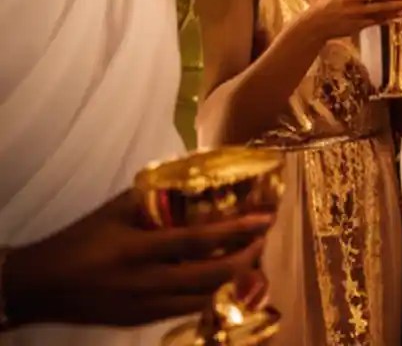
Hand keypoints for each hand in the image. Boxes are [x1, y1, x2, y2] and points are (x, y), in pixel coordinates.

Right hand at [4, 190, 272, 327]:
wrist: (41, 286)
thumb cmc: (79, 241)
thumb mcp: (113, 211)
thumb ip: (152, 196)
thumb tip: (192, 175)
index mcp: (136, 250)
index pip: (197, 240)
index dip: (236, 231)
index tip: (265, 219)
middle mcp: (145, 283)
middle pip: (211, 276)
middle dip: (246, 258)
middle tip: (263, 239)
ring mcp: (146, 306)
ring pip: (206, 298)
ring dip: (236, 279)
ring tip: (253, 258)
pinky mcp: (143, 321)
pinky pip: (189, 309)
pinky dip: (214, 294)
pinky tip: (227, 280)